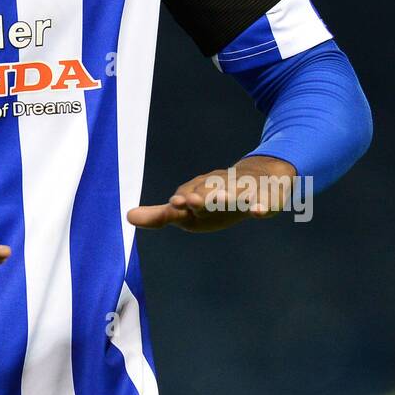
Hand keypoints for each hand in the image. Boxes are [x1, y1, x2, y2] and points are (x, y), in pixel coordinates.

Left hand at [127, 155, 296, 232]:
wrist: (258, 177)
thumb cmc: (216, 198)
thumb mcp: (189, 209)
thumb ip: (160, 215)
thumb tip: (128, 217)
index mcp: (201, 193)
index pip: (189, 197)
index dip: (183, 200)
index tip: (175, 202)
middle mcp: (221, 188)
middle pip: (211, 193)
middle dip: (202, 197)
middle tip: (191, 201)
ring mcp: (244, 192)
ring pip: (237, 194)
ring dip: (229, 197)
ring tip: (222, 200)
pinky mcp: (266, 196)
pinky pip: (265, 201)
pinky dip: (262, 205)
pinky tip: (259, 212)